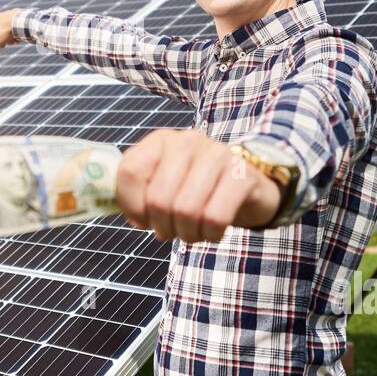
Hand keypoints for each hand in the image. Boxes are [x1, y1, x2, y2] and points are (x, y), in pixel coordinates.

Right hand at [0, 8, 20, 60]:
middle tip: (3, 45)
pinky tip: (21, 34)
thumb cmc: (4, 33)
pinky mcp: (17, 14)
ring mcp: (7, 14)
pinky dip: (17, 29)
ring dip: (9, 34)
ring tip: (14, 38)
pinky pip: (15, 23)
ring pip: (6, 26)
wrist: (20, 23)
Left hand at [115, 129, 282, 243]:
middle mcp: (188, 141)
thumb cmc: (196, 189)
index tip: (143, 219)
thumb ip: (139, 196)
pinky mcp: (242, 175)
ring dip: (186, 234)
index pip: (130, 171)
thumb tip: (136, 218)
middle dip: (162, 227)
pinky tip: (212, 232)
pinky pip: (215, 217)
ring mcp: (218, 155)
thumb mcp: (163, 185)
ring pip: (186, 210)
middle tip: (170, 232)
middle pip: (158, 198)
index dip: (131, 205)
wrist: (246, 186)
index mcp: (161, 140)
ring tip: (191, 233)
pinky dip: (210, 234)